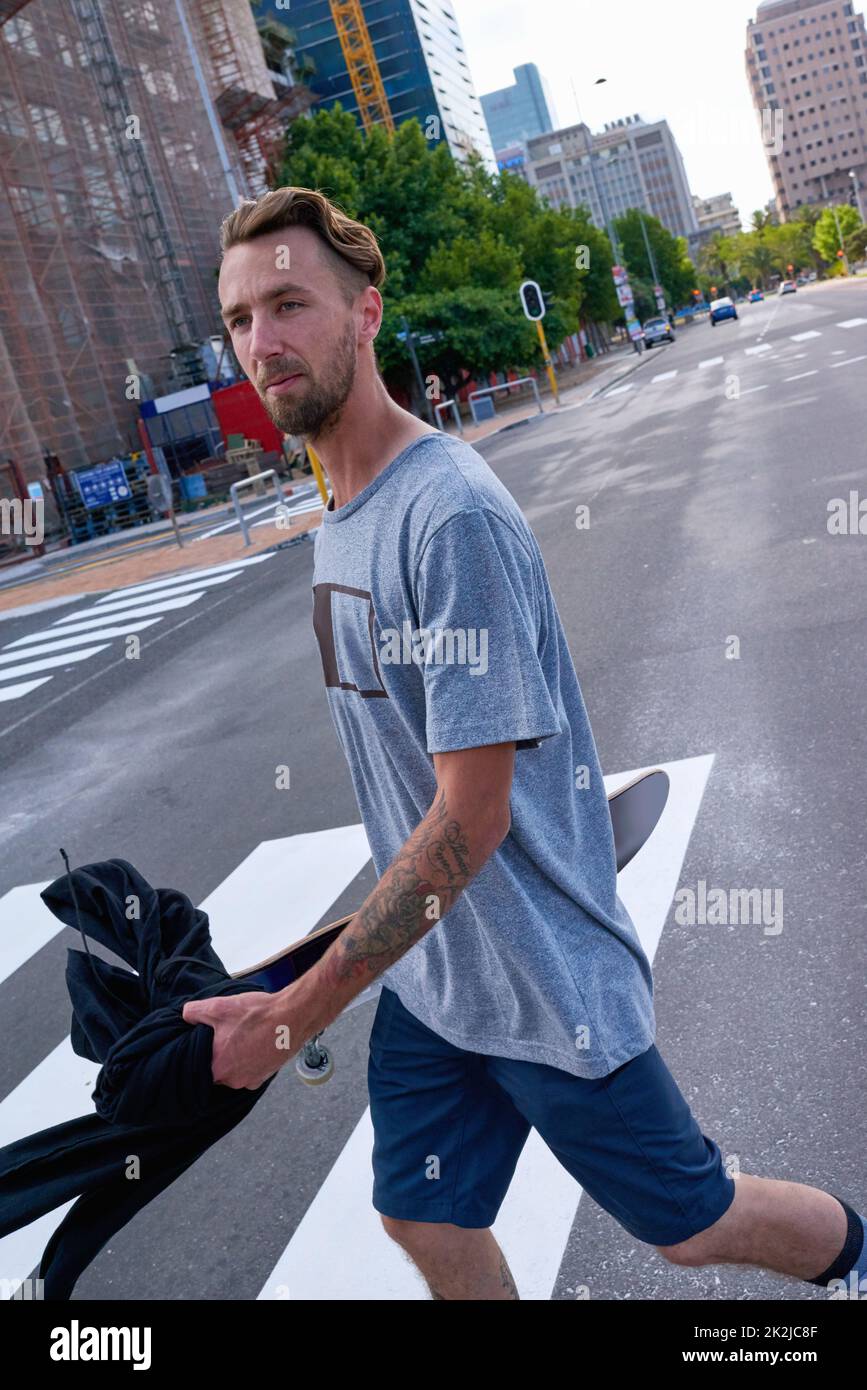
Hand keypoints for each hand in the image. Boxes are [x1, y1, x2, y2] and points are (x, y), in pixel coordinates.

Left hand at [182, 990, 299, 1090]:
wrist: (292, 1016)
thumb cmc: (256, 1014)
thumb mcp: (219, 1006)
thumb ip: (194, 1012)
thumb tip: (185, 1015)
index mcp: (217, 1067)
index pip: (197, 1067)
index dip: (201, 1051)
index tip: (207, 1039)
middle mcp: (232, 1080)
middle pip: (216, 1069)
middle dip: (219, 1053)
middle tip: (225, 1033)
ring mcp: (251, 1080)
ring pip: (234, 1070)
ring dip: (236, 1057)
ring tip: (243, 1036)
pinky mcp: (265, 1076)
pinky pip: (250, 1071)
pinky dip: (251, 1060)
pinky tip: (255, 1043)